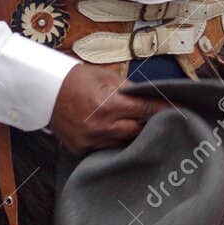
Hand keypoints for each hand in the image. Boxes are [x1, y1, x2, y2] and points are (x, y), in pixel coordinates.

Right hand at [48, 63, 167, 155]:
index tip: (180, 112)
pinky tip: (107, 130)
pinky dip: (109, 140)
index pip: (145, 110)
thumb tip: (149, 97)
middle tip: (149, 117)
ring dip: (126, 133)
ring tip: (124, 122)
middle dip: (143, 123)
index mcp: (108, 104)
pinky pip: (103, 148)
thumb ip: (127, 89)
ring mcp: (89, 140)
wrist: (43, 90)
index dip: (164, 111)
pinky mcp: (80, 148)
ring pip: (121, 142)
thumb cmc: (75, 79)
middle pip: (136, 131)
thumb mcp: (103, 76)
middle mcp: (100, 126)